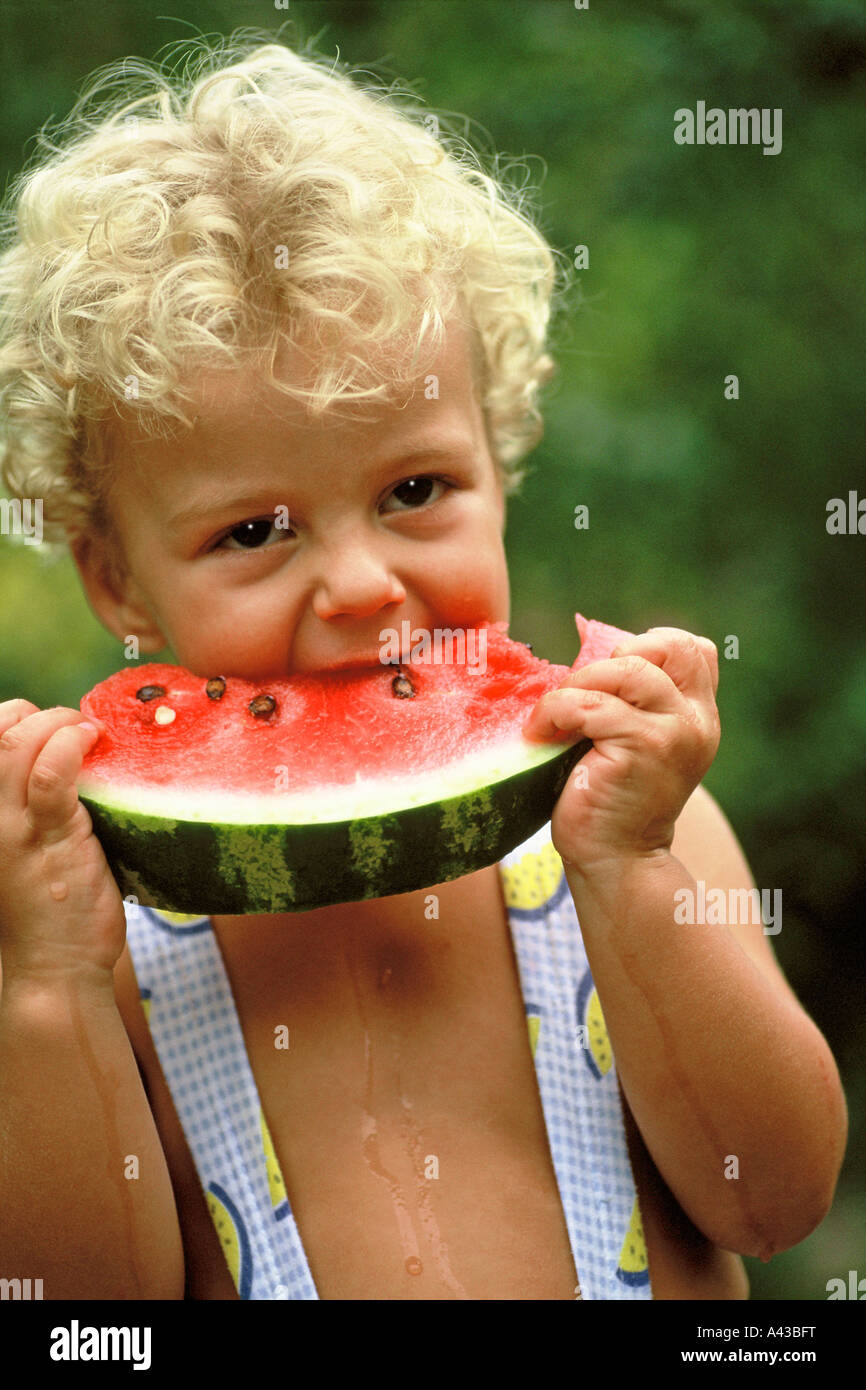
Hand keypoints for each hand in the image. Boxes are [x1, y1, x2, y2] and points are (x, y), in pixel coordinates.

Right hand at [0, 700, 125, 982]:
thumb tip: (74, 761)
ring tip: (88, 732)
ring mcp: (11, 827)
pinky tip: (93, 742)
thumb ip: (38, 807)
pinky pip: (52, 775)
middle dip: (37, 714)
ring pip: (18, 744)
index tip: (50, 726)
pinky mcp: (46, 839)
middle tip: (76, 727)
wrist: (53, 970)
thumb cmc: (50, 910)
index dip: (14, 719)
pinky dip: (72, 745)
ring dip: (58, 723)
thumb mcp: (29, 849)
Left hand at [522, 628, 719, 870]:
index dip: (648, 645)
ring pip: (626, 669)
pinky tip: (541, 734)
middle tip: (580, 695)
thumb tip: (587, 644)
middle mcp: (695, 721)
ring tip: (556, 716)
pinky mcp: (643, 748)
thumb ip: (632, 700)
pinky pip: (588, 704)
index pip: (694, 648)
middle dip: (612, 659)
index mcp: (697, 716)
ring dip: (577, 684)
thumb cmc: (611, 798)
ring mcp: (674, 733)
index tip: (608, 677)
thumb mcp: (633, 740)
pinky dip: (555, 710)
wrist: (615, 860)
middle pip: (667, 646)